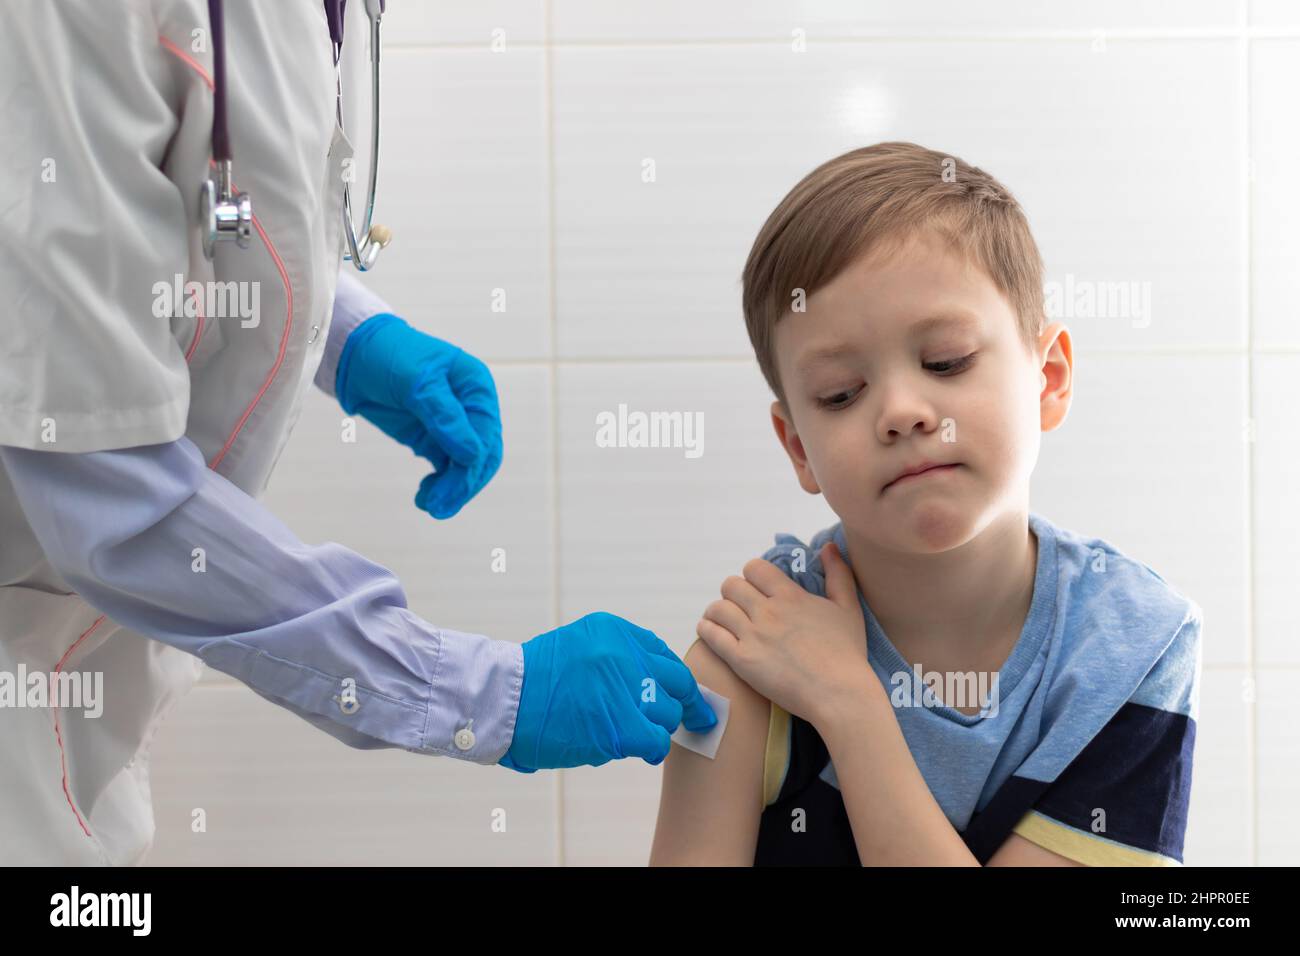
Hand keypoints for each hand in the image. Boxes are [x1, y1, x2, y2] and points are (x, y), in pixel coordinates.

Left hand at [336, 314, 501, 518]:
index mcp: (477, 389)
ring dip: (452, 490)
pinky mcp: (434, 441)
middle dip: (463, 483)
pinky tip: (425, 497)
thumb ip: (444, 416)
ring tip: (430, 506)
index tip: (454, 482)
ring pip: (465, 468)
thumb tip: (471, 454)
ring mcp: (453, 428)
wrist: (356, 355)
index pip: (486, 433)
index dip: (473, 461)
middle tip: (440, 506)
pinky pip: (446, 471)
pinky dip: (439, 487)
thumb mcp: (417, 380)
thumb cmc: (391, 356)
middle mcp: (471, 409)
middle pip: (481, 456)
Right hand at [499, 612, 717, 771]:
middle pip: (674, 680)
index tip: (682, 693)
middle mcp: (624, 654)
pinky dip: (653, 748)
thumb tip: (652, 680)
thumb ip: (615, 655)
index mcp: (613, 630)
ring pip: (668, 712)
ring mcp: (624, 689)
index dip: (672, 678)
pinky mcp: (620, 727)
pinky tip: (643, 751)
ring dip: (658, 727)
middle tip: (690, 718)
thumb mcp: (578, 645)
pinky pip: (657, 740)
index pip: (660, 653)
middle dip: (682, 702)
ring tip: (640, 736)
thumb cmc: (534, 681)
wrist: (502, 701)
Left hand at [695, 541, 870, 725]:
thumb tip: (828, 547)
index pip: (754, 568)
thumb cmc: (847, 653)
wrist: (839, 694)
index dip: (752, 575)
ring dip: (717, 612)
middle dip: (734, 593)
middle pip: (731, 586)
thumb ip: (838, 574)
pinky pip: (712, 636)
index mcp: (790, 596)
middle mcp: (767, 611)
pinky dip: (707, 630)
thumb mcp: (849, 608)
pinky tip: (711, 631)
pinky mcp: (742, 661)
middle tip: (741, 607)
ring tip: (723, 620)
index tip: (757, 588)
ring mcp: (752, 636)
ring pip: (717, 609)